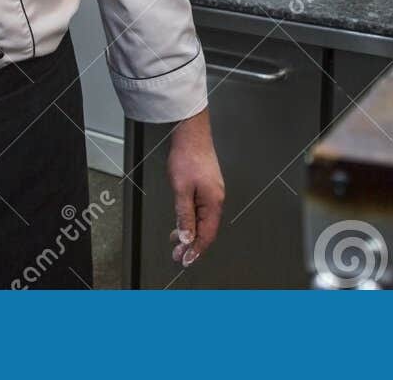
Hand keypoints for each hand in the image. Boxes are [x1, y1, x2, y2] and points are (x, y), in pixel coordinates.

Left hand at [166, 107, 223, 266]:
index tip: (185, 260)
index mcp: (213, 202)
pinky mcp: (207, 186)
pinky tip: (182, 222)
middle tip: (177, 255)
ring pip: (203, 221)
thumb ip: (184, 216)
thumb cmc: (187, 156)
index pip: (206, 234)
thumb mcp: (181, 189)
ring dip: (190, 233)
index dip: (196, 250)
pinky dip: (191, 220)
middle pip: (206, 229)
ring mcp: (212, 192)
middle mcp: (216, 199)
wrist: (190, 133)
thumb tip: (187, 238)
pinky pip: (201, 210)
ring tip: (176, 242)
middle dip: (192, 244)